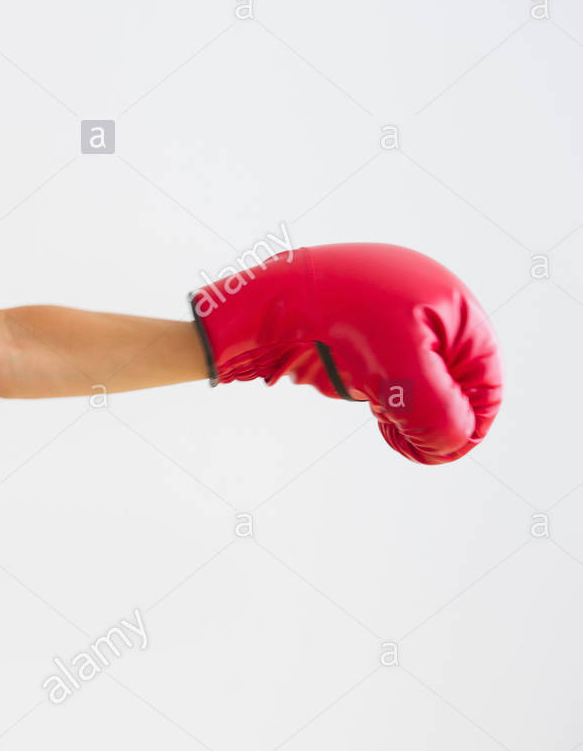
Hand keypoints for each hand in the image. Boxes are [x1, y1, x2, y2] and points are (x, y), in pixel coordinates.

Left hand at [188, 242, 501, 464]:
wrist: (264, 302)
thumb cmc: (338, 324)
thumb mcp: (403, 375)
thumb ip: (440, 416)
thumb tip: (453, 443)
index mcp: (454, 307)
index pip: (486, 382)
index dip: (468, 423)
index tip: (436, 447)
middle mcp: (428, 310)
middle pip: (453, 387)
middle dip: (431, 417)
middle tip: (401, 432)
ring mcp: (394, 322)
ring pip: (418, 386)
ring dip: (405, 410)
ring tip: (382, 414)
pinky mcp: (361, 337)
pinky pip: (387, 377)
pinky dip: (382, 398)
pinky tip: (366, 399)